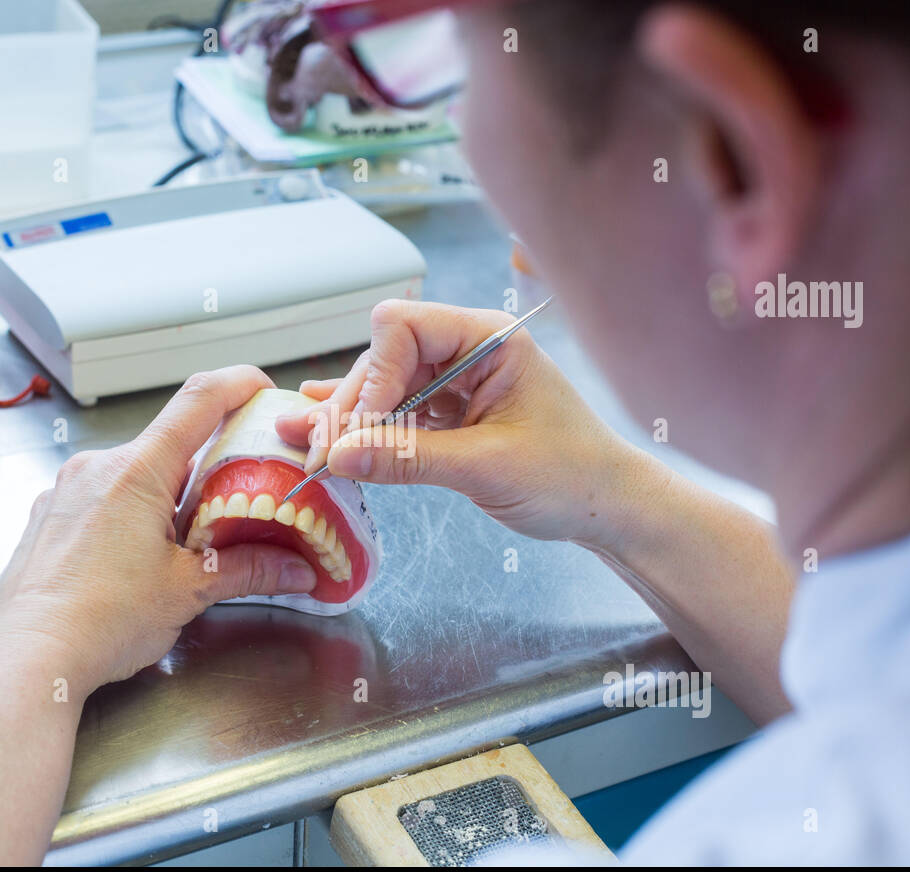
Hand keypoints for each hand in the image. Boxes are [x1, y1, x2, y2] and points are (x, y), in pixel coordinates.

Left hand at [0, 366, 318, 694]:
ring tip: (191, 544)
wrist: (23, 658)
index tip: (264, 388)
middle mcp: (97, 467)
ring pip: (135, 474)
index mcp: (137, 470)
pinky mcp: (48, 518)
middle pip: (171, 444)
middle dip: (212, 467)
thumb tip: (297, 570)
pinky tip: (140, 559)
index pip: (199, 400)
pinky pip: (102, 498)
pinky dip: (133, 514)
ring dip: (171, 496)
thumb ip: (249, 571)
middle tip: (244, 501)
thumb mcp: (188, 592)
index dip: (239, 383)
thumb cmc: (98, 620)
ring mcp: (65, 491)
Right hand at [276, 299, 656, 550]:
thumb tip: (338, 454)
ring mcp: (456, 382)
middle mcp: (467, 352)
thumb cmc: (570, 476)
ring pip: (383, 389)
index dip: (372, 374)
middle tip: (320, 455)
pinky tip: (319, 427)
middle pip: (384, 361)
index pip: (404, 327)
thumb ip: (408, 458)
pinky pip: (395, 413)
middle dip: (351, 406)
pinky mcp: (448, 413)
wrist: (606, 506)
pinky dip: (364, 427)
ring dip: (348, 419)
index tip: (359, 428)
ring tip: (303, 443)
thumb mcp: (486, 468)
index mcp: (488, 341)